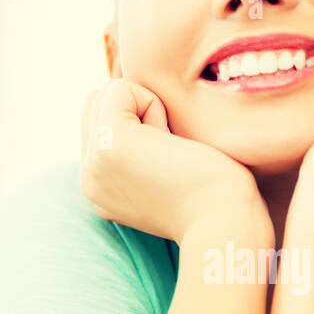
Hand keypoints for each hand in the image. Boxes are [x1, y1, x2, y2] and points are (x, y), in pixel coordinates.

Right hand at [80, 75, 264, 244]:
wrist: (225, 225)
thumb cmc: (216, 198)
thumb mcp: (167, 174)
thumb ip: (142, 150)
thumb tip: (141, 113)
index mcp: (101, 188)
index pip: (99, 123)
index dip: (141, 122)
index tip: (170, 163)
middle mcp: (88, 179)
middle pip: (96, 104)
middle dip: (139, 111)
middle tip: (172, 154)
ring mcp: (93, 164)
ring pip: (106, 94)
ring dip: (148, 109)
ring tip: (170, 151)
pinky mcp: (108, 143)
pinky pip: (119, 88)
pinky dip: (153, 103)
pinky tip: (171, 142)